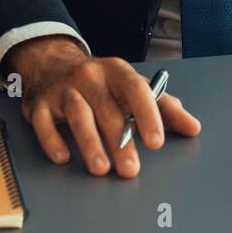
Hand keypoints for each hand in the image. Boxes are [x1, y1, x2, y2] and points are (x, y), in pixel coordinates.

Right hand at [4, 35, 201, 176]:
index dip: (147, 115)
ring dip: (89, 143)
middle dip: (120, 141)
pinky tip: (64, 157)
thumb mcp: (133, 87)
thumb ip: (164, 107)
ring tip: (101, 169)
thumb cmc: (101, 82)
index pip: (135, 89)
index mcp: (117, 70)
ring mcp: (63, 89)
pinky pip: (43, 122)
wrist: (52, 63)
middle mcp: (90, 76)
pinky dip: (52, 140)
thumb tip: (192, 128)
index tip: (156, 142)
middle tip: (131, 169)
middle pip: (107, 109)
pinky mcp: (39, 104)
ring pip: (77, 114)